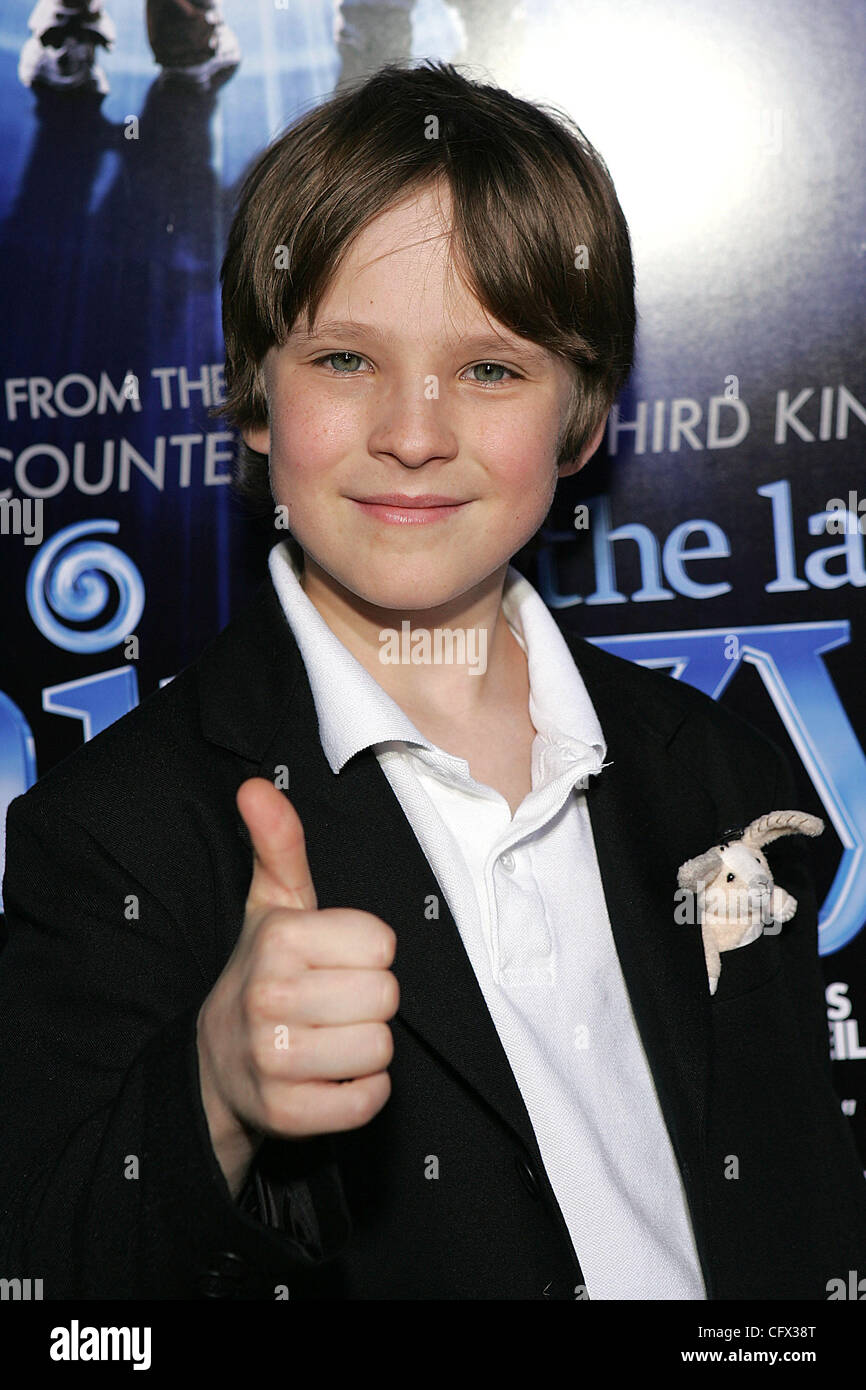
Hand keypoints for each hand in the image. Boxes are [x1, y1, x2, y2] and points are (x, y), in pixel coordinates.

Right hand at [196, 777, 398, 1194]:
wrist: (216, 1063)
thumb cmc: (265, 972)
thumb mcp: (272, 905)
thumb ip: (279, 843)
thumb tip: (256, 785)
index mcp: (278, 939)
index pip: (383, 944)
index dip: (367, 954)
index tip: (334, 960)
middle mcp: (269, 998)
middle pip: (387, 997)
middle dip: (370, 1002)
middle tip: (334, 1003)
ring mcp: (274, 1060)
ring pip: (380, 1049)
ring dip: (366, 1048)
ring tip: (330, 1037)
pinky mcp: (286, 1114)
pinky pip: (368, 1101)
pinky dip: (361, 1093)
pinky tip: (329, 1076)